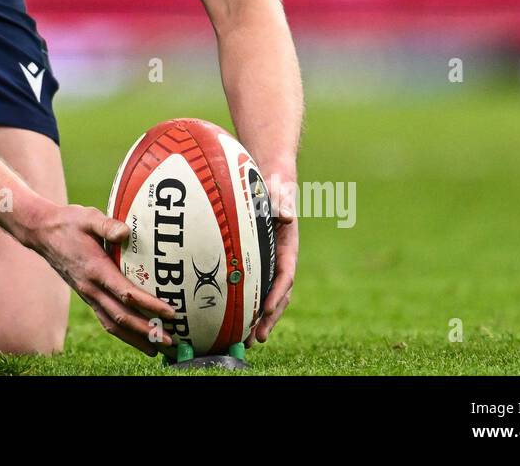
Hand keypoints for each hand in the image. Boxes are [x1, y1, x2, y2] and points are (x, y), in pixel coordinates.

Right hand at [18, 202, 177, 355]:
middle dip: (147, 331)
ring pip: (112, 323)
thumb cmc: (69, 223)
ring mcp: (87, 294)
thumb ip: (107, 225)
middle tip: (170, 342)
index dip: (149, 305)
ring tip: (157, 349)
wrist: (42, 232)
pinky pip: (105, 319)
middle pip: (121, 316)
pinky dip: (122, 332)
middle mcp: (90, 287)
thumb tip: (126, 232)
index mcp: (95, 269)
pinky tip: (135, 337)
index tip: (170, 313)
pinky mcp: (86, 295)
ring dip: (135, 338)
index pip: (125, 294)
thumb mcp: (88, 217)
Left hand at [246, 171, 297, 346]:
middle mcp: (279, 258)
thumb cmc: (273, 183)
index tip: (267, 310)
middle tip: (256, 338)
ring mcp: (268, 262)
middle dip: (269, 317)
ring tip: (247, 340)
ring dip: (258, 318)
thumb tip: (285, 214)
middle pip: (278, 293)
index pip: (286, 273)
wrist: (269, 179)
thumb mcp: (279, 188)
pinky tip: (232, 319)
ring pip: (265, 294)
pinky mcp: (254, 262)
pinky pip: (252, 286)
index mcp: (288, 244)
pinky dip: (246, 303)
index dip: (278, 293)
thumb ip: (283, 200)